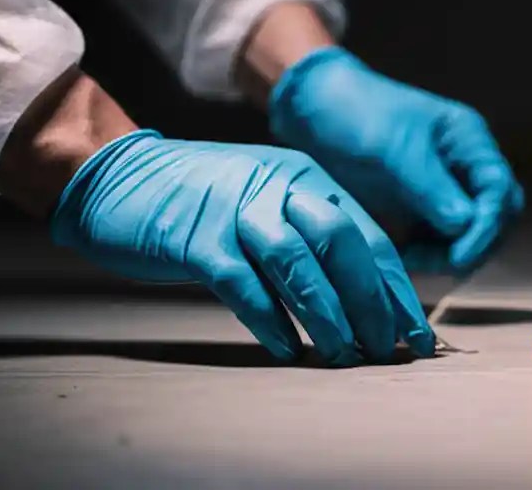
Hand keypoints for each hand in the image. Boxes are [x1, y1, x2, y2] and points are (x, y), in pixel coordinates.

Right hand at [49, 130, 434, 365]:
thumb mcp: (265, 201)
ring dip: (327, 314)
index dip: (394, 288)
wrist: (117, 176)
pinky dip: (270, 320)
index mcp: (303, 178)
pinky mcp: (195, 239)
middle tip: (384, 347)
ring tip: (344, 355)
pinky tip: (288, 351)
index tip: (414, 332)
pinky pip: (243, 284)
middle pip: (341, 242)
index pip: (365, 234)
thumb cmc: (200, 201)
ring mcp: (235, 210)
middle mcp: (276, 186)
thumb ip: (309, 238)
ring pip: (297, 263)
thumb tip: (363, 300)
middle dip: (371, 300)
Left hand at [268, 47, 523, 274]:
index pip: (500, 193)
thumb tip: (466, 224)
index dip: (486, 229)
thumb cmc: (355, 114)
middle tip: (431, 263)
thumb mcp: (392, 147)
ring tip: (409, 260)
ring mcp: (441, 193)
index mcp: (469, 143)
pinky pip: (436, 244)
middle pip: (493, 221)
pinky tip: (400, 259)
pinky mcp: (416, 212)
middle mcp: (463, 170)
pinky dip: (426, 258)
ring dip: (447, 257)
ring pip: (467, 238)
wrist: (310, 109)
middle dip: (471, 247)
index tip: (457, 257)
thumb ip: (429, 186)